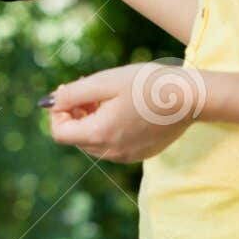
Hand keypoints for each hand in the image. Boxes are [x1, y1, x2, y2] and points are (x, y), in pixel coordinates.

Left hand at [44, 61, 204, 162]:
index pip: (59, 133)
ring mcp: (126, 156)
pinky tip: (127, 109)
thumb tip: (49, 103)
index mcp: (99, 134)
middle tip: (91, 90)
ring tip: (110, 98)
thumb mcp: (105, 82)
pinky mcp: (140, 154)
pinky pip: (113, 145)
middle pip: (76, 138)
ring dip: (92, 121)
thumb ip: (72, 94)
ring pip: (94, 142)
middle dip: (75, 115)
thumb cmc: (148, 84)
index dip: (57, 113)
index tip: (69, 93)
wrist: (190, 97)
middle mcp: (110, 152)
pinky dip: (110, 129)